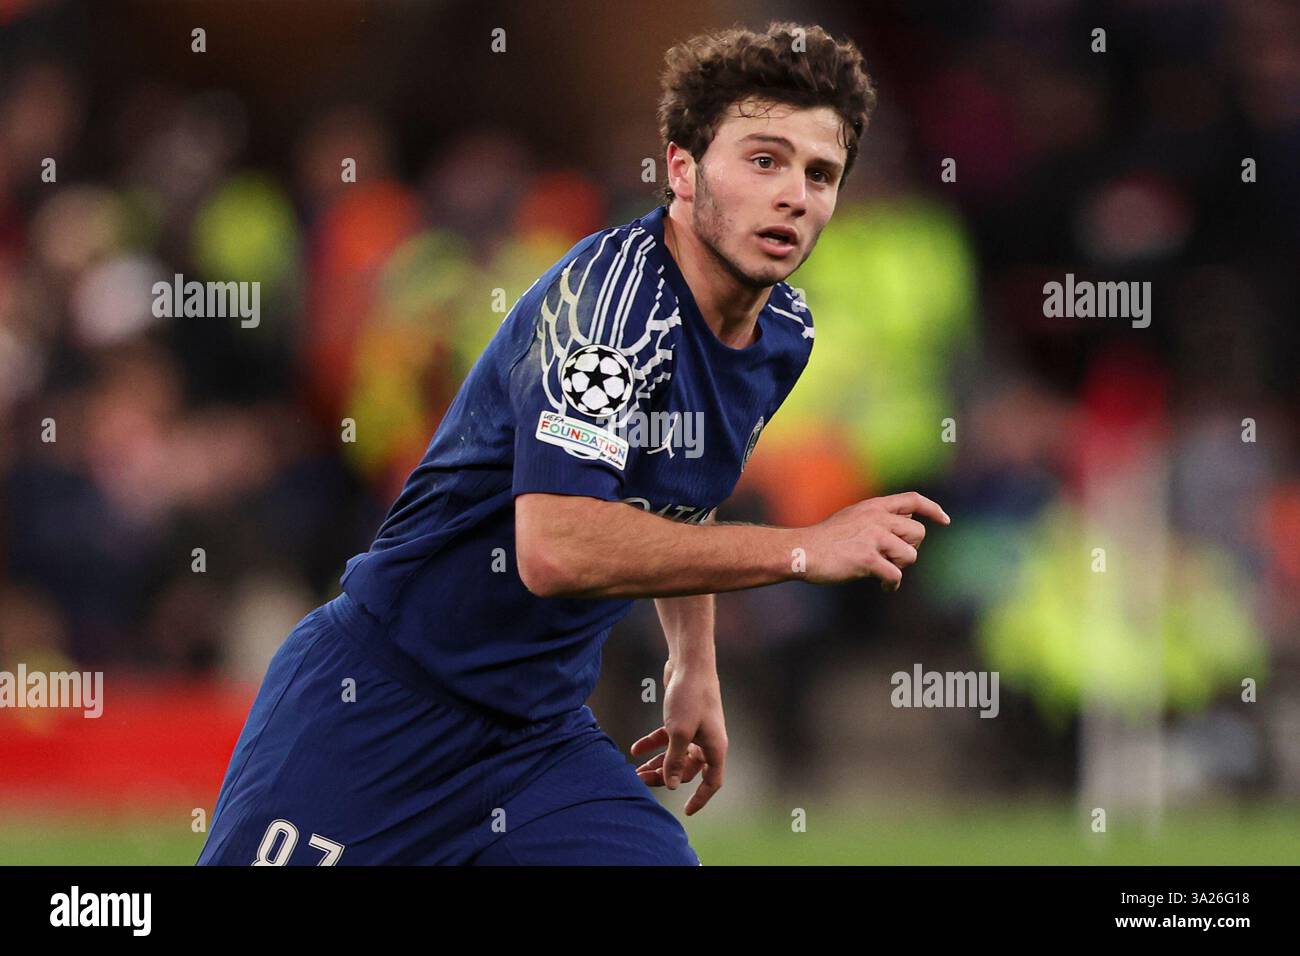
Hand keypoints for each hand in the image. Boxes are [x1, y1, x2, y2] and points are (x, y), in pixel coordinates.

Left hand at [630, 659, 726, 815]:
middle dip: (665, 778)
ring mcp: (695, 730)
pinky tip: (635, 748)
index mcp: (715, 748)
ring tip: (634, 771)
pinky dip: (653, 744)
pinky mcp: (683, 719)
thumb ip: (674, 761)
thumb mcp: (678, 732)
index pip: (712, 782)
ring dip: (657, 764)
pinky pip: (668, 739)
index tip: (686, 812)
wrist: (689, 662)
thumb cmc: (689, 696)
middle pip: (687, 770)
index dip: (700, 798)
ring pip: (676, 756)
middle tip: (640, 781)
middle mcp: (707, 741)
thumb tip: (670, 785)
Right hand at [799, 491, 949, 591]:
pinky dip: (891, 585)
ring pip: (910, 555)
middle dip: (909, 548)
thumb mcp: (853, 517)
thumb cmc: (825, 539)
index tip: (944, 520)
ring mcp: (873, 537)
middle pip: (918, 532)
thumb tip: (902, 531)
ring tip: (883, 571)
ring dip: (900, 567)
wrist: (803, 550)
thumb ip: (877, 519)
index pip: (913, 500)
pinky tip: (882, 587)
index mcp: (874, 506)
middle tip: (892, 558)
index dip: (932, 509)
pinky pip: (895, 575)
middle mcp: (877, 518)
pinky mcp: (867, 559)